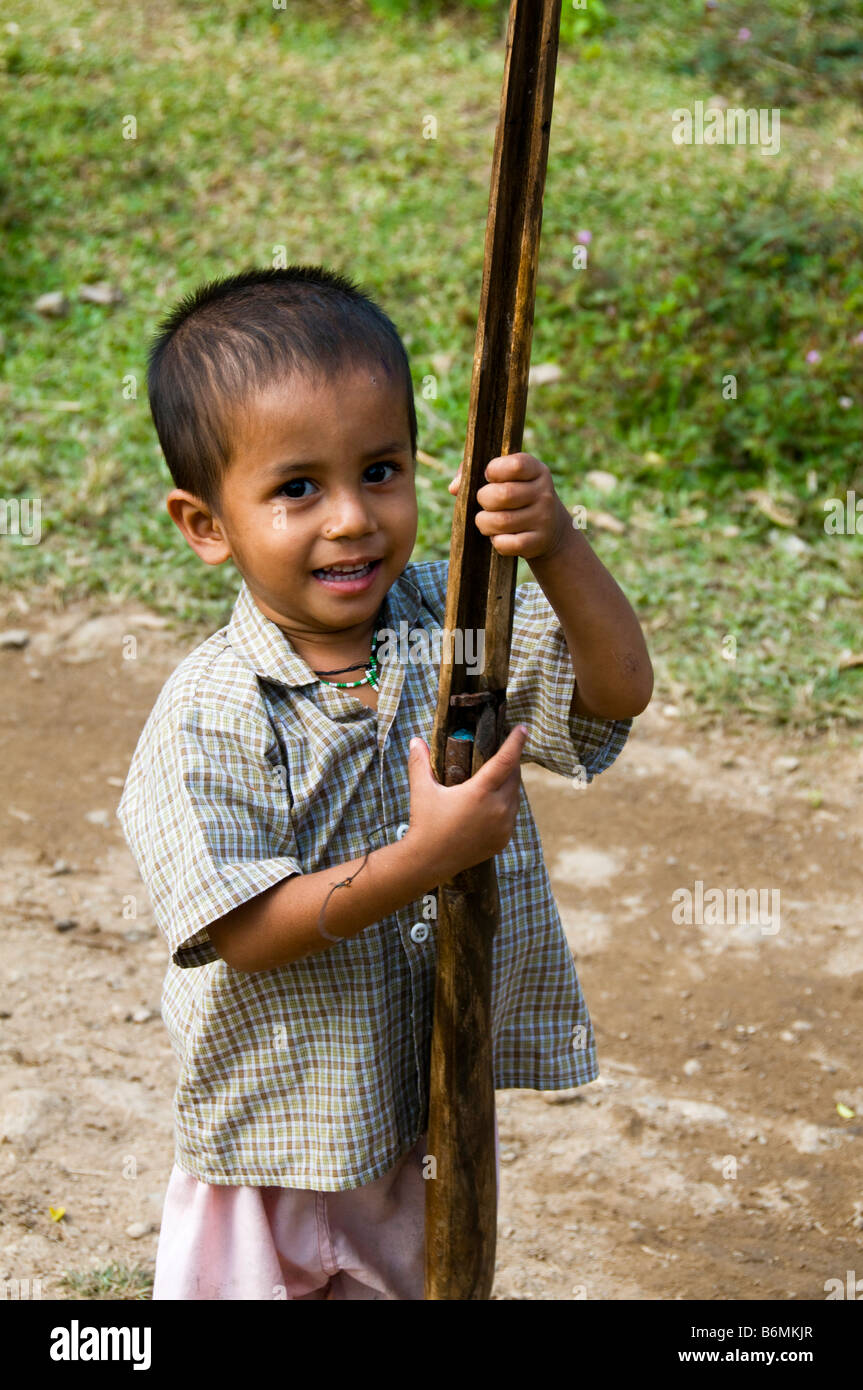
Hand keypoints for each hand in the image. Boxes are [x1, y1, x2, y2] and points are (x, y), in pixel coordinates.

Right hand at [405, 724, 528, 881]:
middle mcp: (497, 808)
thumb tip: (416, 741)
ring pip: (515, 796)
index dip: (516, 742)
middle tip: (502, 753)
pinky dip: (507, 804)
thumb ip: (420, 763)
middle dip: (511, 763)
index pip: (505, 760)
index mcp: (479, 793)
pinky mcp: (503, 839)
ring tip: (498, 776)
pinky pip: (512, 815)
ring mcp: (503, 826)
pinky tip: (495, 802)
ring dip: (510, 784)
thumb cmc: (426, 824)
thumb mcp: (422, 790)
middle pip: (514, 776)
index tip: (523, 729)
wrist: (429, 861)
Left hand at [448, 452, 570, 560]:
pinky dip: (496, 542)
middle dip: (483, 499)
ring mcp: (544, 518)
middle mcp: (544, 493)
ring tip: (488, 521)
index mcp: (536, 470)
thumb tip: (454, 488)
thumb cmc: (515, 496)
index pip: (515, 466)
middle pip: (503, 495)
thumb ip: (473, 473)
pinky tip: (499, 536)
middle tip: (484, 503)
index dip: (494, 470)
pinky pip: (506, 544)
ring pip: (501, 522)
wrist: (551, 529)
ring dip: (484, 523)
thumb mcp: (504, 478)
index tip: (488, 477)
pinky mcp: (538, 542)